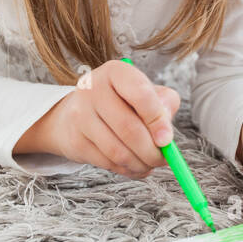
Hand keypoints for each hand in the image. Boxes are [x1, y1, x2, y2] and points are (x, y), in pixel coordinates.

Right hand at [12, 59, 179, 174]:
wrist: (76, 113)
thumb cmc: (120, 101)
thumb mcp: (145, 91)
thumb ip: (164, 104)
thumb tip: (166, 134)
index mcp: (115, 72)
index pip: (140, 94)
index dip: (157, 120)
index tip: (167, 140)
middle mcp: (93, 89)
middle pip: (129, 128)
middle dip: (151, 151)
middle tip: (163, 159)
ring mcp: (80, 115)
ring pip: (117, 151)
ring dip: (140, 164)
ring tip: (150, 164)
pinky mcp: (75, 140)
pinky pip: (106, 163)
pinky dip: (126, 170)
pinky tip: (134, 166)